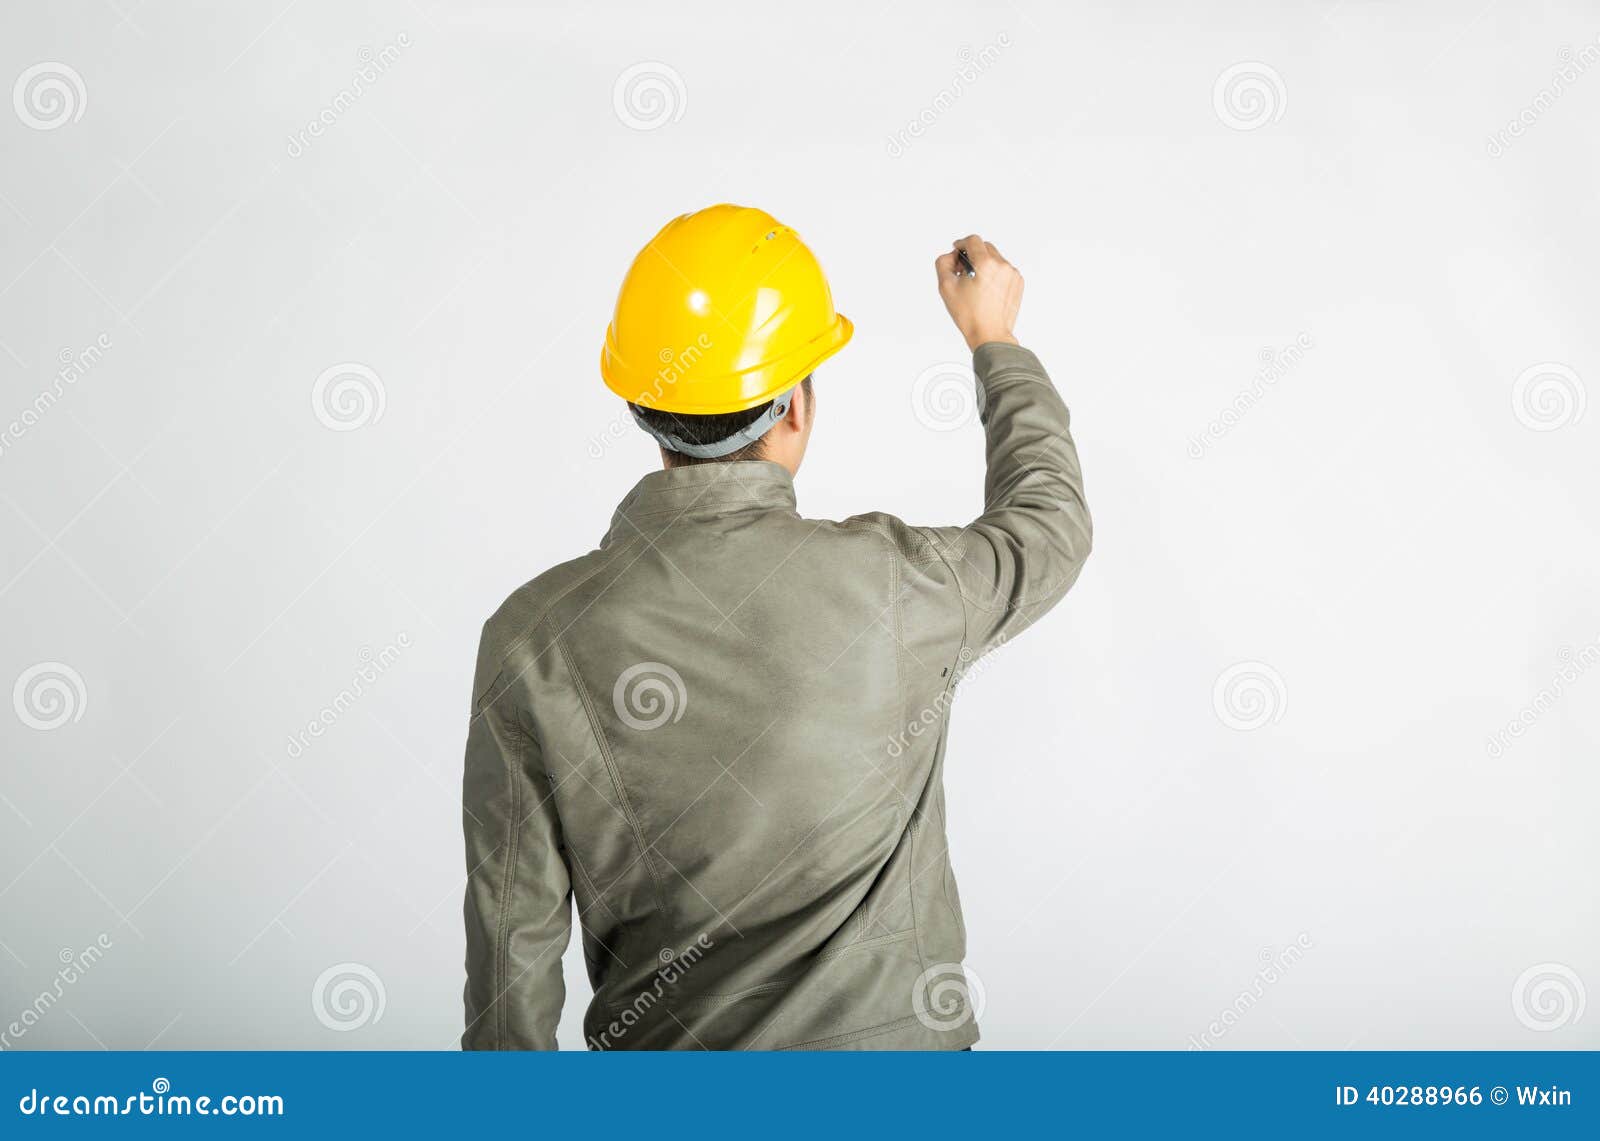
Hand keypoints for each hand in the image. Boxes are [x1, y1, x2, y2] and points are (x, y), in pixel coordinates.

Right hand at [935, 234, 1022, 351]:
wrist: (990, 334)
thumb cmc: (970, 315)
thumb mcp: (946, 287)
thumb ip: (943, 263)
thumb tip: (951, 256)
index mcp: (986, 264)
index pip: (973, 240)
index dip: (961, 244)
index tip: (957, 251)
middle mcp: (1002, 265)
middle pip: (985, 247)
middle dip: (972, 254)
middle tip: (963, 271)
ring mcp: (1013, 274)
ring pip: (995, 258)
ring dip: (984, 264)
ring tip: (975, 284)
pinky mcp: (1018, 283)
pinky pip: (1004, 270)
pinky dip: (995, 274)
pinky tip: (986, 290)